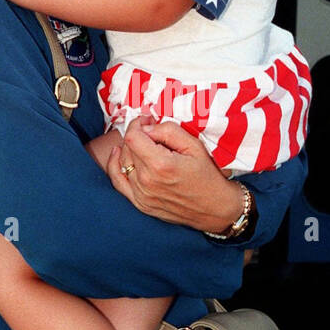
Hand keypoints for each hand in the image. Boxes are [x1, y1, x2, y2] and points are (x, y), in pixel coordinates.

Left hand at [106, 117, 244, 231]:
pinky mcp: (140, 204)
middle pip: (128, 147)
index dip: (138, 124)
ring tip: (144, 143)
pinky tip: (117, 154)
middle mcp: (147, 181)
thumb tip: (147, 127)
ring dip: (130, 148)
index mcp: (160, 165)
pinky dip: (115, 166)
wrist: (215, 208)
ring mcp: (141, 195)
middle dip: (137, 135)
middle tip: (151, 131)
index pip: (133, 136)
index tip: (148, 121)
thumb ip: (168, 131)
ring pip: (123, 161)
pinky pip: (118, 182)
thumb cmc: (208, 175)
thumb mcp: (194, 145)